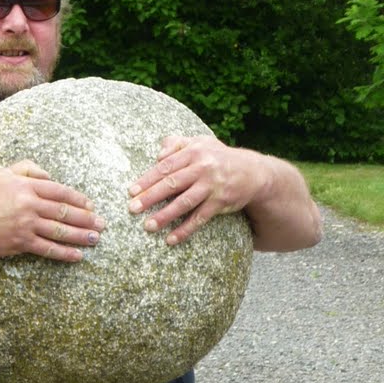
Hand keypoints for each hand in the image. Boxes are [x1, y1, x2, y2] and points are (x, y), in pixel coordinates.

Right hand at [0, 161, 104, 262]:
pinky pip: (48, 248)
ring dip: (81, 236)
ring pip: (60, 231)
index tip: (91, 205)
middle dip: (87, 219)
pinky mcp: (21, 242)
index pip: (60, 191)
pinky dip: (64, 253)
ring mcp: (26, 224)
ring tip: (95, 240)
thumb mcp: (4, 173)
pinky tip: (77, 256)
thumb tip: (50, 176)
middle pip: (65, 212)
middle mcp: (29, 204)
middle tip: (102, 224)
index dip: (79, 199)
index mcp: (27, 186)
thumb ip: (28, 168)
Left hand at [127, 135, 256, 246]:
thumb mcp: (199, 142)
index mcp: (194, 152)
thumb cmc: (217, 156)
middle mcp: (202, 168)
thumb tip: (157, 156)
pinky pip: (200, 218)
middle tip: (133, 209)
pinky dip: (185, 230)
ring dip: (165, 215)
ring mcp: (212, 186)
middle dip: (150, 197)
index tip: (132, 191)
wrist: (251, 171)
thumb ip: (176, 144)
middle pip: (172, 184)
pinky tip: (171, 239)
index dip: (147, 179)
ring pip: (184, 203)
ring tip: (148, 226)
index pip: (165, 166)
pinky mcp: (220, 202)